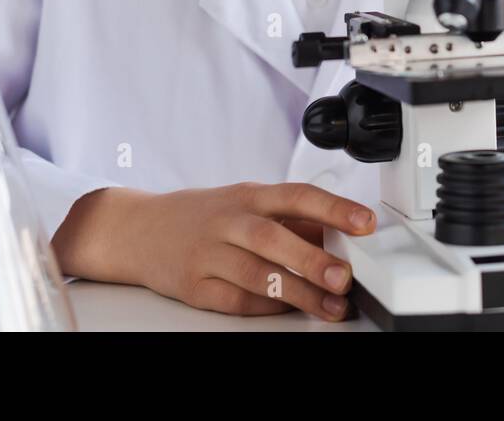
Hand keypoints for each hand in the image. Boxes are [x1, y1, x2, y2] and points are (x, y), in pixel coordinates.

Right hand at [54, 182, 375, 322]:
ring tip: (329, 306)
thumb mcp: (246, 201)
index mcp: (249, 194)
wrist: (138, 228)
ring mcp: (207, 253)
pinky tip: (287, 310)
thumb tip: (340, 236)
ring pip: (256, 274)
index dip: (334, 207)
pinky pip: (234, 299)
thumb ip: (290, 217)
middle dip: (313, 259)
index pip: (297, 194)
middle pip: (273, 237)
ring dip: (298, 292)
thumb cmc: (204, 214)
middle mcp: (228, 219)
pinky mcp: (192, 284)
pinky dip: (264, 306)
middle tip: (345, 277)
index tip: (365, 222)